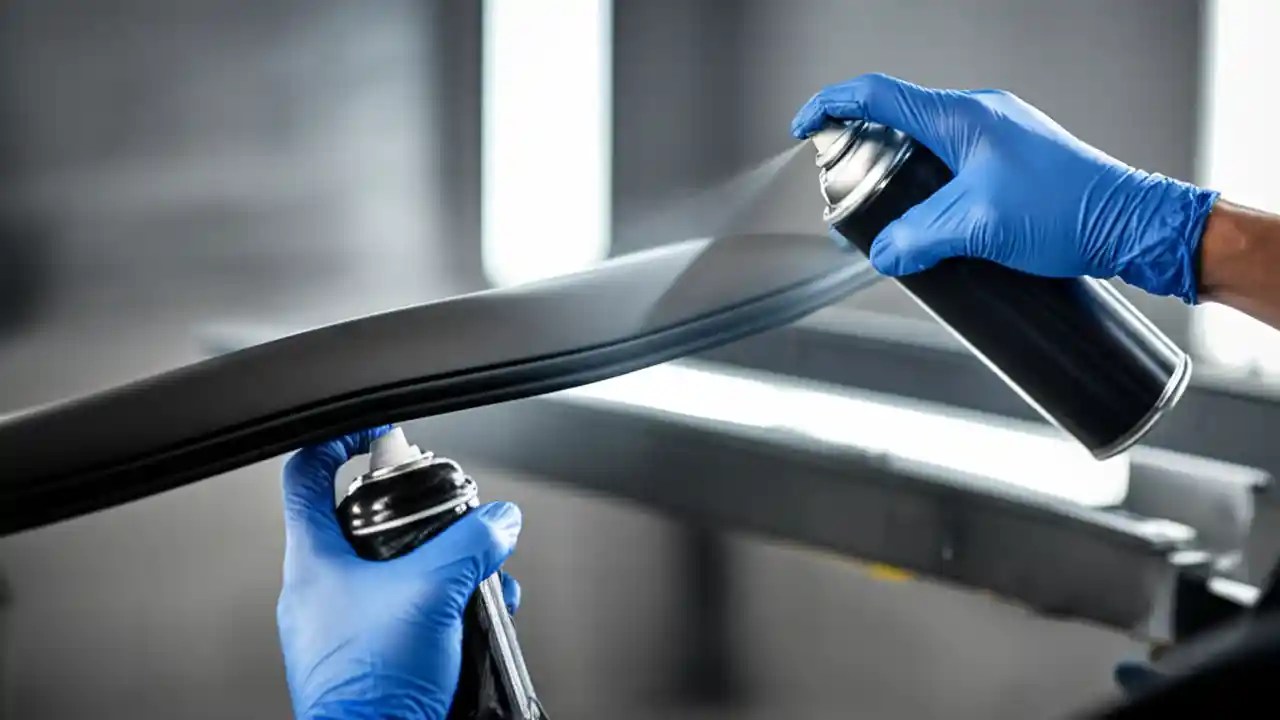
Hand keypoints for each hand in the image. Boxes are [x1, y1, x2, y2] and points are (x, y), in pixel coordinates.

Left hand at [277, 426, 522, 719]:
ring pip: (391, 573)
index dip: (339, 440)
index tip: (373, 432)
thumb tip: (497, 522)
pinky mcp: (364, 658)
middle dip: (422, 521)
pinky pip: (402, 615)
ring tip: (474, 583)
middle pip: (364, 525)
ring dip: (442, 572)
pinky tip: (470, 622)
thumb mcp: (435, 590)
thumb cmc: (374, 683)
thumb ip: (470, 543)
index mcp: (313, 560)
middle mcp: (317, 590)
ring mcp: (337, 627)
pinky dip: (441, 610)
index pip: (306, 474)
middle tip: (449, 520)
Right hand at [791, 73, 1219, 303]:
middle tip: (844, 180)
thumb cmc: (1067, 211)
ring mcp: (999, 133)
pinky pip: (956, 160)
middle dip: (863, 146)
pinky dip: (933, 183)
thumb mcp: (978, 229)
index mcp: (963, 117)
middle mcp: (979, 115)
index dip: (832, 105)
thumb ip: (919, 240)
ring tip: (891, 212)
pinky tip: (936, 220)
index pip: (880, 95)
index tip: (804, 125)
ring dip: (902, 171)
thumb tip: (883, 253)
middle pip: (900, 117)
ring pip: (929, 143)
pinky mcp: (1013, 157)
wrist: (1131, 223)